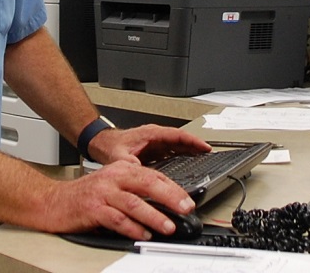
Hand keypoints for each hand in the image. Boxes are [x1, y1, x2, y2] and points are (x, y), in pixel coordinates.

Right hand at [34, 160, 193, 239]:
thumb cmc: (84, 196)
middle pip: (147, 184)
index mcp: (120, 170)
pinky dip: (132, 228)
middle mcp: (112, 178)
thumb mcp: (111, 186)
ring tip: (168, 226)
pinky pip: (116, 219)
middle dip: (170, 197)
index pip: (152, 175)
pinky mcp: (92, 209)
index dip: (173, 188)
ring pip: (134, 203)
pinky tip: (142, 235)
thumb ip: (134, 191)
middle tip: (186, 208)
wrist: (52, 201)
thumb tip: (165, 205)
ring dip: (154, 216)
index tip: (189, 200)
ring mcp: (102, 193)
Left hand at [88, 124, 211, 166]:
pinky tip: (186, 164)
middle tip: (210, 155)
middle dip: (196, 146)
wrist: (100, 144)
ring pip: (178, 145)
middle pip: (181, 140)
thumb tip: (142, 176)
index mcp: (151, 134)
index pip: (178, 135)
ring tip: (203, 160)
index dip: (193, 141)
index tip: (205, 148)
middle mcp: (155, 137)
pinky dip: (181, 156)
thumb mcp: (120, 157)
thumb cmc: (109, 145)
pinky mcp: (153, 150)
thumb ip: (132, 166)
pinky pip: (172, 151)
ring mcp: (155, 143)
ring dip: (190, 151)